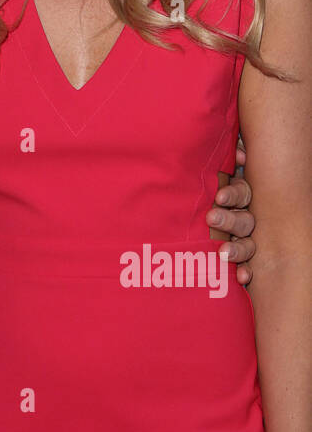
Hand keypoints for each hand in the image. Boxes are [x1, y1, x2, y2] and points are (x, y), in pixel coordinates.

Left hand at [205, 139, 254, 284]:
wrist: (184, 222)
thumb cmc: (197, 194)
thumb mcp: (206, 178)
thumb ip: (223, 163)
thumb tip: (239, 155)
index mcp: (238, 197)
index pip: (241, 193)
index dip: (233, 194)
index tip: (218, 197)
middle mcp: (244, 217)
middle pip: (244, 220)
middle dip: (229, 220)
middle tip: (211, 218)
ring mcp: (243, 240)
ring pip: (247, 244)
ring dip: (237, 249)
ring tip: (222, 253)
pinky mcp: (239, 260)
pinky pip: (246, 267)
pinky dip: (245, 272)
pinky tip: (240, 277)